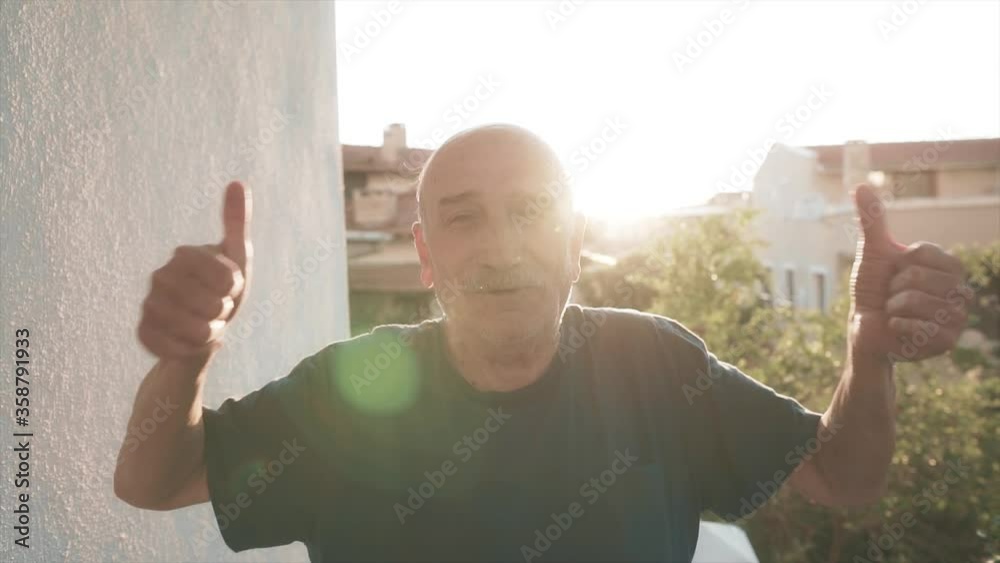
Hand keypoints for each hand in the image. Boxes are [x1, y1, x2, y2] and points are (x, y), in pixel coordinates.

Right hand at [137, 182, 252, 359]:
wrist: (202, 328)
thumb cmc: (223, 289)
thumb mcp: (237, 256)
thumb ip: (236, 220)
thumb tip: (237, 181)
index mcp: (185, 254)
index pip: (228, 278)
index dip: (235, 289)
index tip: (230, 287)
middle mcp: (160, 276)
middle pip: (212, 305)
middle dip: (224, 313)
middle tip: (216, 308)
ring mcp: (149, 304)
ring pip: (195, 330)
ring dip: (209, 333)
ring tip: (205, 323)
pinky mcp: (143, 332)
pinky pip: (176, 347)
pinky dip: (190, 349)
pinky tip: (187, 341)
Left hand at [849, 184, 967, 362]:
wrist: (866, 328)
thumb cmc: (873, 290)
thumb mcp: (873, 253)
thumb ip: (873, 220)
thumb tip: (861, 184)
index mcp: (948, 267)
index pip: (923, 252)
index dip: (899, 262)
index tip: (896, 272)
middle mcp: (960, 290)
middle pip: (920, 277)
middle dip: (894, 287)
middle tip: (893, 296)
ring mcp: (957, 316)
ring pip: (919, 302)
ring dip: (894, 308)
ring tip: (895, 313)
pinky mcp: (948, 341)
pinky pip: (921, 327)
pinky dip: (899, 326)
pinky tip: (898, 329)